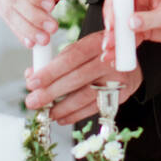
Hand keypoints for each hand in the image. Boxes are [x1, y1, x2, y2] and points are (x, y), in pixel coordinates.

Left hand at [24, 30, 143, 125]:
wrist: (128, 60)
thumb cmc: (97, 53)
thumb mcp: (80, 48)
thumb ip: (57, 61)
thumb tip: (31, 75)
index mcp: (96, 42)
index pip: (72, 56)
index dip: (51, 71)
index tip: (32, 82)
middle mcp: (110, 59)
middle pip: (77, 78)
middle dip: (51, 92)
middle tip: (32, 101)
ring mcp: (118, 78)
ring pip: (86, 95)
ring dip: (63, 107)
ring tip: (46, 113)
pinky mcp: (122, 94)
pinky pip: (96, 107)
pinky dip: (76, 114)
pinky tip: (62, 118)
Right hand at [99, 0, 160, 61]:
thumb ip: (150, 19)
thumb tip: (132, 22)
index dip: (113, 6)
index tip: (112, 20)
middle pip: (117, 10)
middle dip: (112, 25)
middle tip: (110, 38)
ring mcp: (141, 15)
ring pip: (121, 26)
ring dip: (115, 38)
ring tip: (110, 49)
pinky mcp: (143, 28)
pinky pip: (129, 37)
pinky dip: (124, 46)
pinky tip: (118, 53)